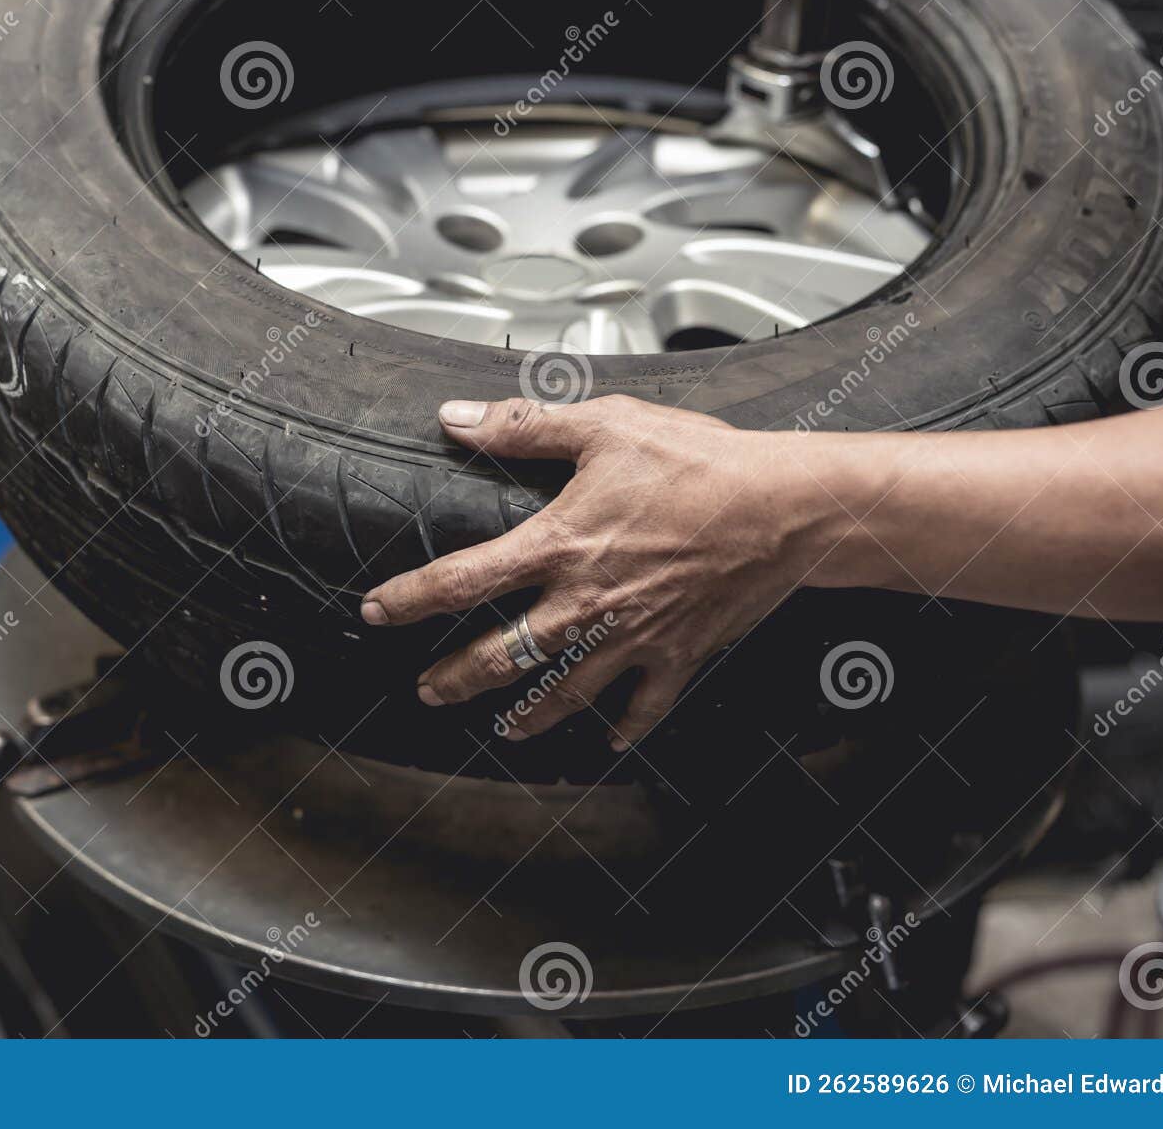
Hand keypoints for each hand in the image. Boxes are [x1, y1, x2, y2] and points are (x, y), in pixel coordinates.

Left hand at [359, 396, 847, 748]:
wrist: (786, 508)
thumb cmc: (701, 462)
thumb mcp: (607, 426)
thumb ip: (525, 427)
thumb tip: (457, 420)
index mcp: (559, 545)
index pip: (461, 581)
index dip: (409, 601)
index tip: (376, 613)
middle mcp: (585, 604)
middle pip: (500, 657)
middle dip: (454, 678)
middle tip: (427, 691)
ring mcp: (631, 638)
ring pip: (562, 694)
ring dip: (525, 716)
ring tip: (501, 729)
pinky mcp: (676, 656)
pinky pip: (642, 709)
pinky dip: (622, 731)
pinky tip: (606, 743)